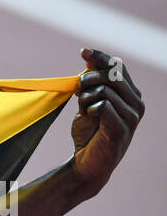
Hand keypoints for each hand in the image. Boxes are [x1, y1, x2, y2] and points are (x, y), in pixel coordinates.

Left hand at [71, 47, 143, 193]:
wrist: (86, 164)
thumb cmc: (88, 133)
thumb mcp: (87, 103)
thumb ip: (90, 83)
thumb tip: (87, 57)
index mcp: (131, 93)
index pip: (118, 67)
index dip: (100, 57)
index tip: (83, 51)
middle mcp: (137, 102)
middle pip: (111, 75)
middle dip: (88, 80)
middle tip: (78, 93)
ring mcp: (132, 116)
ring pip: (105, 91)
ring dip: (86, 99)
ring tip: (84, 111)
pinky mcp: (122, 129)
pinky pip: (104, 107)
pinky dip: (91, 109)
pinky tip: (89, 117)